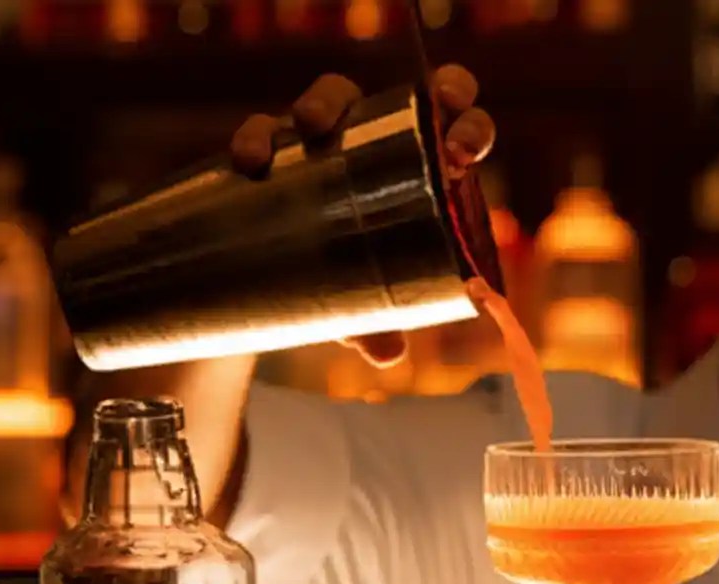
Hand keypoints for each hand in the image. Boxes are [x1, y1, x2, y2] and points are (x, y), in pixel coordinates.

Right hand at [229, 65, 496, 366]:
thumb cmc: (342, 280)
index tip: (463, 153)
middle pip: (418, 98)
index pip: (461, 130)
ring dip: (325, 102)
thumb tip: (386, 355)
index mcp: (423, 172)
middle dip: (435, 92)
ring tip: (311, 127)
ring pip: (335, 97)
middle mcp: (380, 142)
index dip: (470, 128)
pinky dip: (257, 136)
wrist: (268, 278)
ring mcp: (325, 137)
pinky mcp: (271, 144)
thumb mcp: (364, 308)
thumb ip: (377, 324)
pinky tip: (248, 159)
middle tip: (436, 111)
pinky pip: (264, 127)